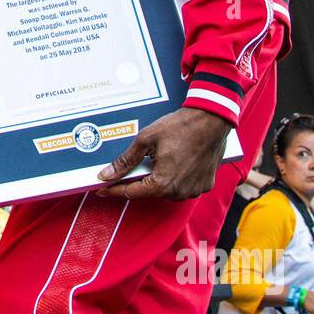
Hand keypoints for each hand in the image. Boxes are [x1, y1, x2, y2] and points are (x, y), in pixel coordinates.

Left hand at [96, 107, 230, 201]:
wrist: (212, 119)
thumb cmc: (181, 127)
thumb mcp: (146, 140)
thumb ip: (125, 161)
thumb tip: (106, 175)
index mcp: (163, 183)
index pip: (131, 193)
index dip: (113, 191)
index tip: (101, 190)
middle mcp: (179, 192)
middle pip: (149, 192)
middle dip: (137, 181)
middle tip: (128, 168)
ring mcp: (193, 190)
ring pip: (166, 190)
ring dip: (157, 180)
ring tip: (156, 160)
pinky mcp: (204, 185)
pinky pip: (183, 186)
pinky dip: (175, 178)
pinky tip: (173, 162)